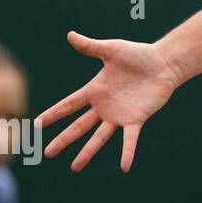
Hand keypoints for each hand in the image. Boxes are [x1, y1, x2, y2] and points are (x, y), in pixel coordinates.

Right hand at [36, 31, 183, 172]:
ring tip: (74, 167)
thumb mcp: (111, 49)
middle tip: (47, 153)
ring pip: (99, 137)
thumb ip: (91, 46)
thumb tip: (70, 35)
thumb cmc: (138, 54)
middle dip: (63, 139)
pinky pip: (130, 139)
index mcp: (95, 90)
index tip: (36, 125)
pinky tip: (124, 167)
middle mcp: (104, 106)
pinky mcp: (136, 118)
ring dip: (87, 152)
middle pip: (79, 126)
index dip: (53, 114)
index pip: (68, 104)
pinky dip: (127, 152)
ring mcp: (119, 114)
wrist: (164, 62)